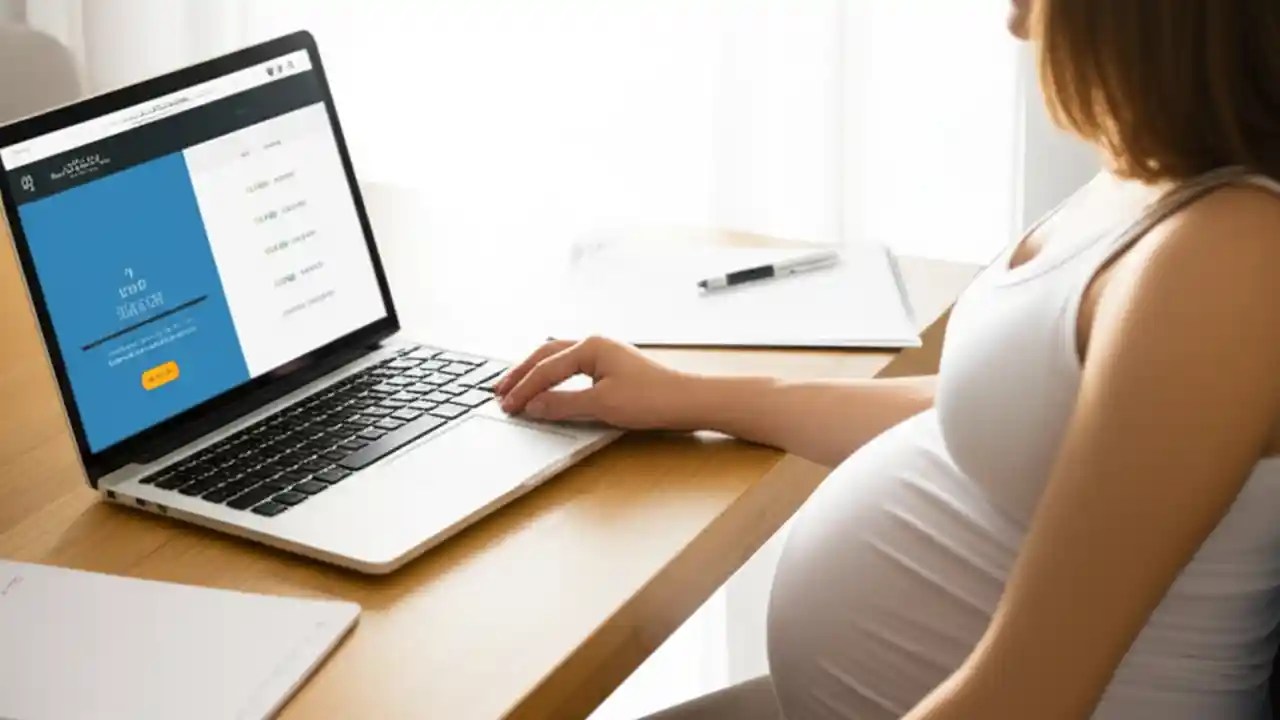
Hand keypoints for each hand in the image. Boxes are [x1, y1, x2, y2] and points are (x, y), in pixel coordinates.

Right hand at [495, 336, 695, 428]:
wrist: (688, 402)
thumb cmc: (652, 400)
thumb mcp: (602, 405)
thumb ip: (562, 404)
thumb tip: (532, 405)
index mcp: (590, 347)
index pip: (546, 369)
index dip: (524, 389)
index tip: (506, 406)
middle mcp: (595, 344)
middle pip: (546, 355)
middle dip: (521, 374)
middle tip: (498, 391)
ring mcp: (603, 355)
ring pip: (557, 359)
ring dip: (535, 374)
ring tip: (514, 388)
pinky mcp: (610, 368)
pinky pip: (571, 368)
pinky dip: (552, 378)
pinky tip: (545, 387)